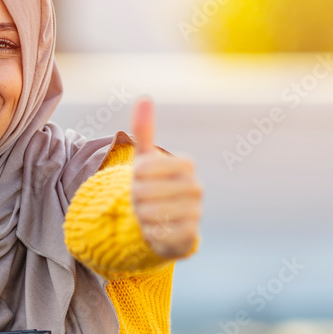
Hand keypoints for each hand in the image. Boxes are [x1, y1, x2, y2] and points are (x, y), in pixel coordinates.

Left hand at [131, 96, 202, 259]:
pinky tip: (153, 229)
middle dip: (136, 197)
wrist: (163, 223)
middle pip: (146, 191)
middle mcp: (196, 187)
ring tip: (145, 214)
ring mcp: (196, 212)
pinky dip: (149, 232)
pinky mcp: (190, 236)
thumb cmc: (152, 185)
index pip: (147, 166)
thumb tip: (144, 97)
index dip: (136, 175)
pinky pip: (159, 233)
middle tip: (141, 200)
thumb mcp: (145, 159)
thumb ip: (145, 130)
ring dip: (140, 215)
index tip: (140, 179)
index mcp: (187, 165)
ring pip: (151, 213)